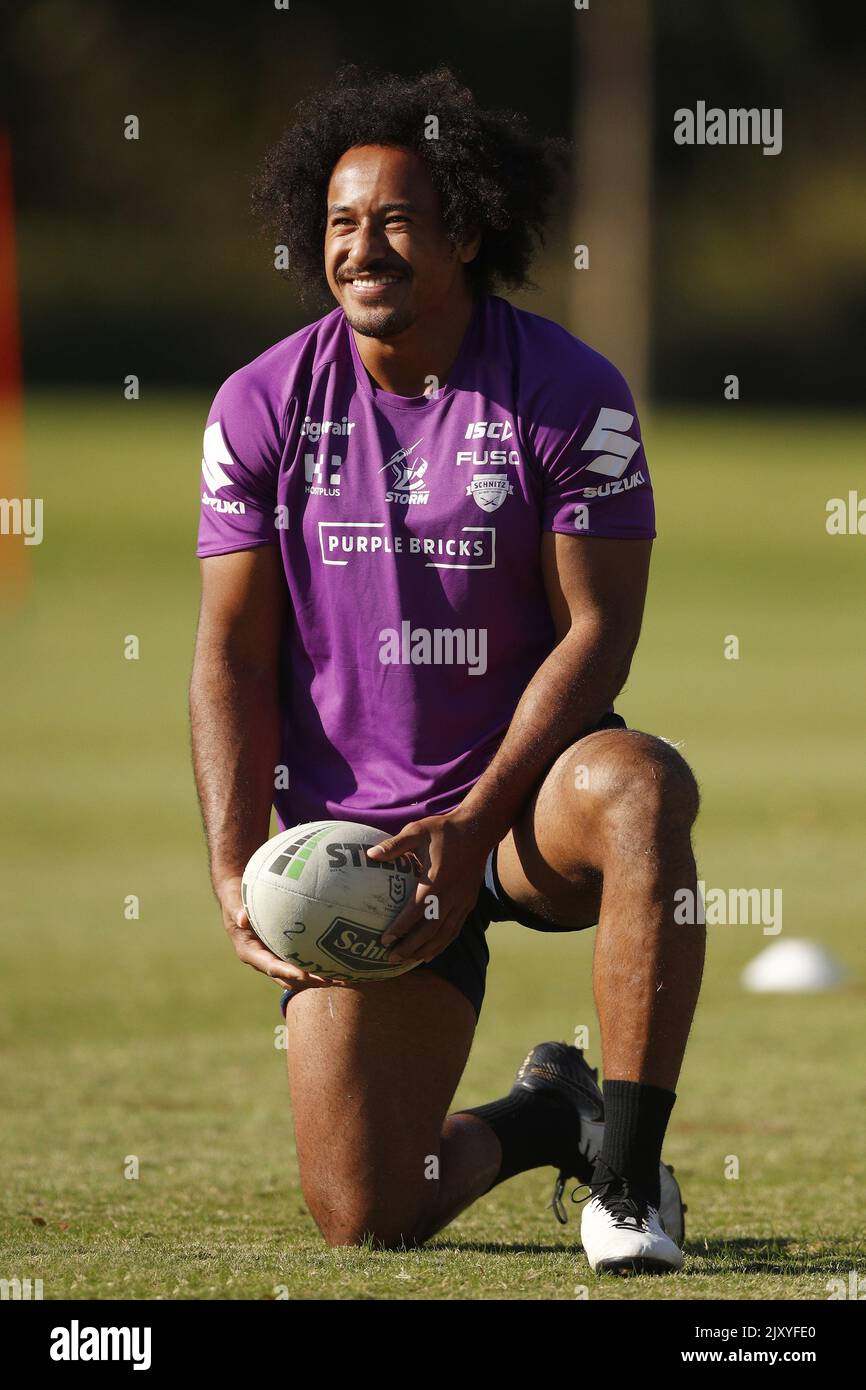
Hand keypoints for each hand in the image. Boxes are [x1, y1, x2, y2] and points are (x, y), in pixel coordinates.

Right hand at [217, 875, 337, 991]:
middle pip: (289, 978)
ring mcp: (276, 956)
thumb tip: (243, 918)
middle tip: (331, 981)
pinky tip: (342, 959)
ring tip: (344, 978)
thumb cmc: (235, 897)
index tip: (306, 975)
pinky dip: (320, 961)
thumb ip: (238, 910)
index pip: (272, 967)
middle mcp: (264, 960)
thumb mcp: (233, 902)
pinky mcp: (285, 949)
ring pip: (299, 973)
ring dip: (319, 977)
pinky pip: (304, 959)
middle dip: (310, 982)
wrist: (238, 896)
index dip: (289, 973)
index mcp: (251, 953)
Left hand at [368, 811, 492, 963]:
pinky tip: (430, 952)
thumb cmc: (444, 830)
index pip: (416, 911)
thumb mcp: (417, 831)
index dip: (401, 928)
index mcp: (437, 881)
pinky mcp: (469, 902)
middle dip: (411, 946)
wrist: (478, 829)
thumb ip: (394, 845)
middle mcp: (451, 896)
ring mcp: (462, 901)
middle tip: (391, 958)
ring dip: (426, 949)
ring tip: (408, 960)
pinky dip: (442, 943)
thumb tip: (370, 855)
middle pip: (431, 929)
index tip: (384, 941)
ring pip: (445, 933)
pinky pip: (455, 929)